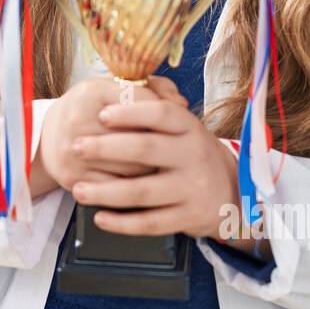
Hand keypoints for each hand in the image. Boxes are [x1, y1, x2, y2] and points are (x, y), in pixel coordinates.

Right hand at [35, 75, 187, 193]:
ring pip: (133, 166)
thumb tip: (181, 103)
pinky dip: (134, 187)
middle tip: (170, 150)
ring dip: (151, 169)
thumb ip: (151, 88)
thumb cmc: (90, 111)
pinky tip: (141, 182)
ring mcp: (74, 152)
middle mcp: (78, 120)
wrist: (48, 139)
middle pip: (139, 136)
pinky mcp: (74, 179)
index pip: (140, 102)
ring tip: (158, 166)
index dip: (161, 111)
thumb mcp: (113, 90)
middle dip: (160, 145)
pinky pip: (118, 187)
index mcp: (91, 92)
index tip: (169, 121)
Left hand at [68, 95, 240, 238]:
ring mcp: (192, 189)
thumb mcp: (184, 125)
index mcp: (190, 128)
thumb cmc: (191, 152)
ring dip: (106, 192)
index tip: (101, 114)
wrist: (233, 191)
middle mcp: (193, 156)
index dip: (130, 112)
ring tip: (78, 190)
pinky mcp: (188, 217)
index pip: (161, 114)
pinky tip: (100, 218)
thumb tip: (125, 85)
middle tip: (76, 147)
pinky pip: (150, 223)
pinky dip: (123, 223)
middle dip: (106, 148)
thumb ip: (156, 103)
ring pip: (142, 191)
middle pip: (146, 149)